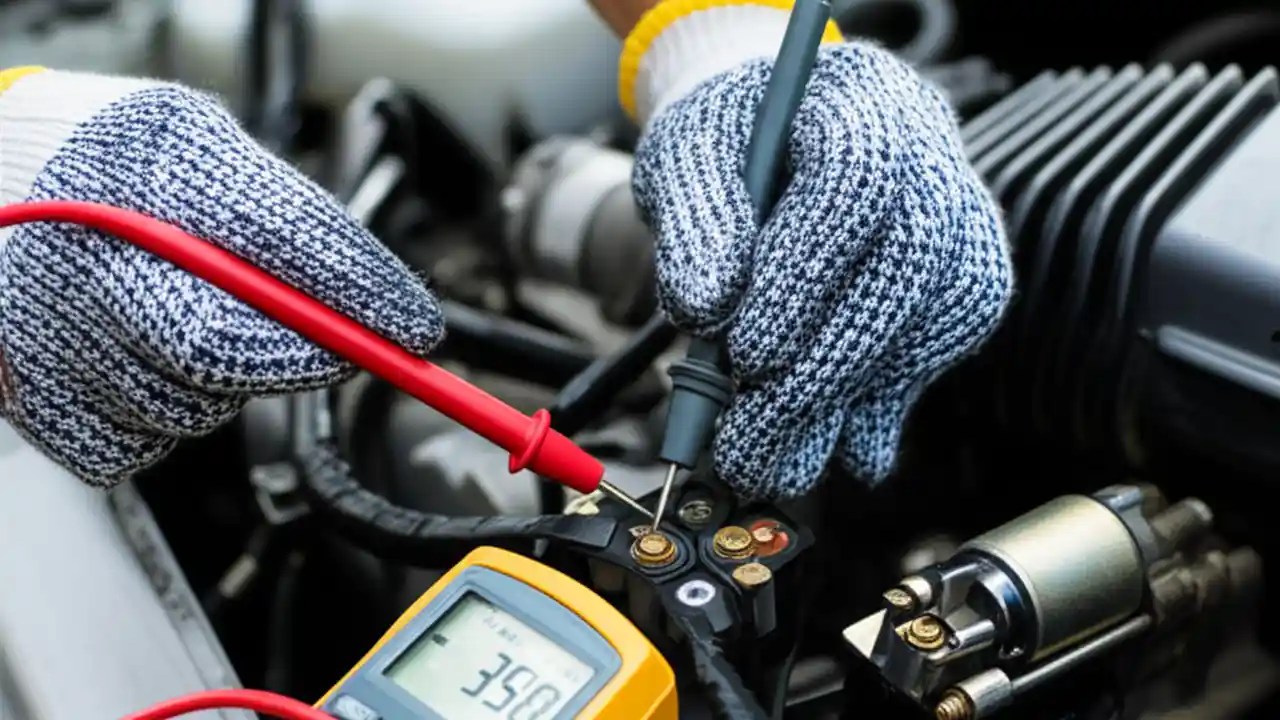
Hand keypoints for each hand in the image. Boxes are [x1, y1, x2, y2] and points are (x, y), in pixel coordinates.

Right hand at [0, 70, 441, 485]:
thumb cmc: (107, 163)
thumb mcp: (198, 144)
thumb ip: (281, 213)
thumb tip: (377, 293)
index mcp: (138, 168)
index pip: (274, 240)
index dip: (358, 291)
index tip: (415, 329)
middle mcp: (80, 257)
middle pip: (222, 350)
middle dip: (300, 356)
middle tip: (333, 346)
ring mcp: (45, 337)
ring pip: (188, 407)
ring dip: (228, 382)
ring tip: (195, 321)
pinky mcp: (33, 402)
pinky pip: (136, 444)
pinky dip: (167, 415)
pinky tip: (148, 361)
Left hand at [626, 11, 1012, 497]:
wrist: (774, 125)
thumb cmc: (728, 136)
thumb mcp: (685, 156)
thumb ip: (694, 221)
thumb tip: (706, 311)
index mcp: (859, 93)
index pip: (857, 179)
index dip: (808, 274)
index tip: (748, 357)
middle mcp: (930, 143)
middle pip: (909, 259)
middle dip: (831, 366)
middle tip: (758, 444)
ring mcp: (960, 205)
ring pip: (942, 309)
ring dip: (860, 400)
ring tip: (788, 463)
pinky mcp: (962, 266)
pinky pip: (944, 338)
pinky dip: (890, 398)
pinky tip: (846, 445)